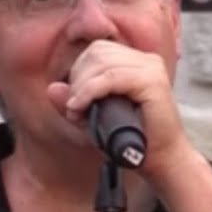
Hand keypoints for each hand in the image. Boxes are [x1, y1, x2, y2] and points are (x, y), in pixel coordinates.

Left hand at [46, 39, 191, 177]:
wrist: (160, 160)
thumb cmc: (131, 141)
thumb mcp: (94, 119)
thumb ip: (73, 103)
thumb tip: (52, 88)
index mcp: (136, 63)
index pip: (97, 50)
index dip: (78, 72)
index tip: (74, 101)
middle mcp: (146, 61)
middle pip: (97, 52)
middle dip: (77, 79)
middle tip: (75, 108)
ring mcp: (151, 69)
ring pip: (101, 62)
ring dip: (81, 87)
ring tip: (79, 111)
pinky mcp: (152, 82)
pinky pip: (111, 77)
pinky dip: (89, 91)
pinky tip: (81, 107)